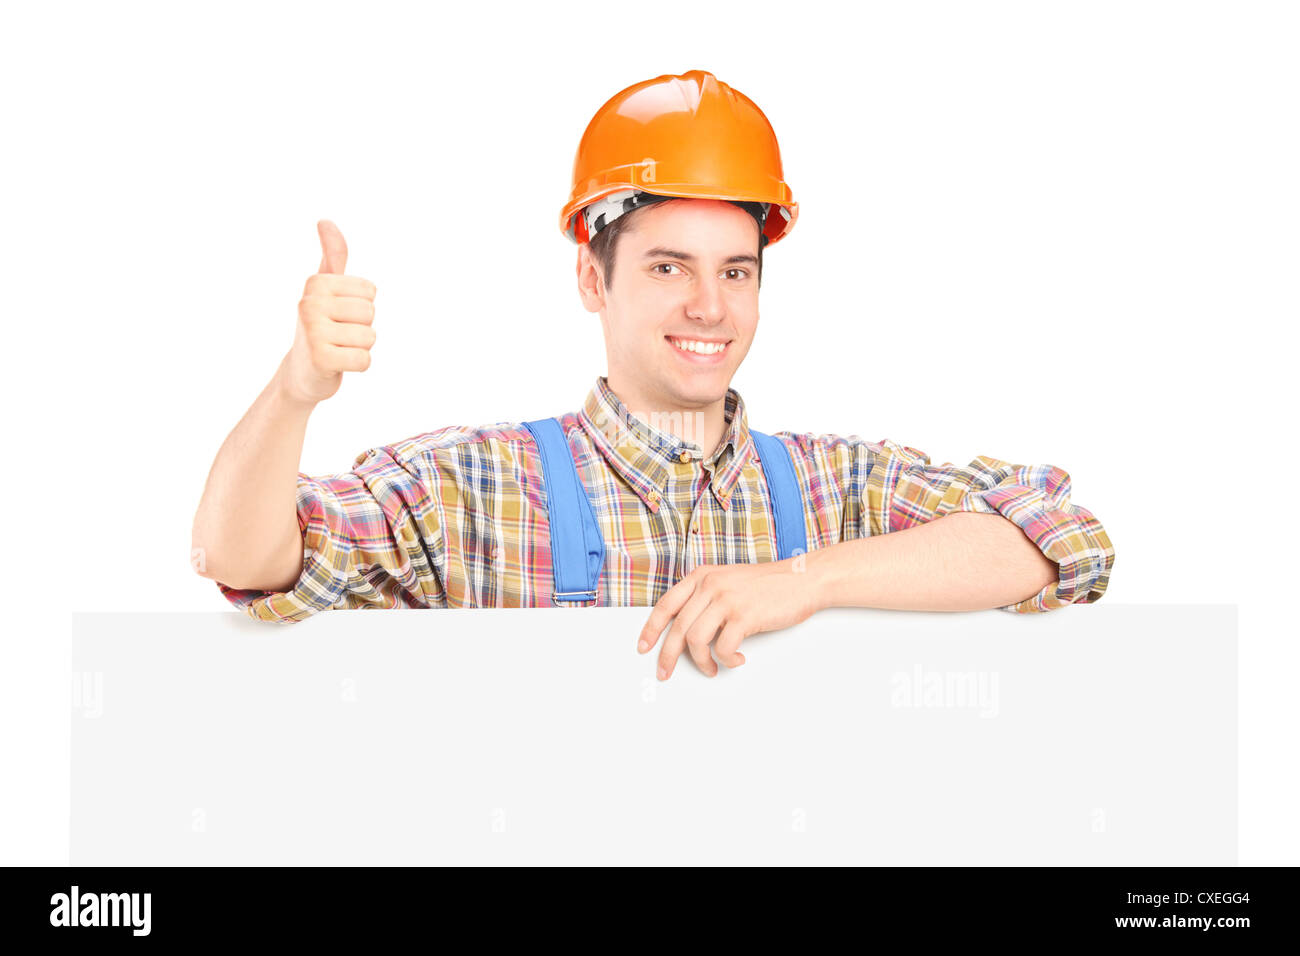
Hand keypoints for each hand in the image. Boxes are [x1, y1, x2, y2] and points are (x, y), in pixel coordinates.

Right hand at [279, 219, 378, 405]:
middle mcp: (310, 304)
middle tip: (338, 336)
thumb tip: (325, 221)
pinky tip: (337, 365)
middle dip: (361, 329)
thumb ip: (332, 256)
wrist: (302, 373)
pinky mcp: (320, 359)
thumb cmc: (320, 327)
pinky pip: (364, 360)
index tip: (339, 316)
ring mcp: (313, 331)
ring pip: (369, 337)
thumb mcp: (325, 289)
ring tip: (337, 349)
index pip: (370, 292)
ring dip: (359, 348)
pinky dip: (357, 366)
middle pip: (370, 313)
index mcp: (316, 284)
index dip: (361, 308)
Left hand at [636, 558, 824, 679]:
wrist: (802, 579)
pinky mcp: (744, 616)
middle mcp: (710, 585)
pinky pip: (723, 648)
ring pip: (695, 640)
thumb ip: (706, 598)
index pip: (666, 605)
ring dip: (701, 662)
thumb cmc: (768, 585)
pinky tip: (736, 659)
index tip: (644, 647)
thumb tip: (685, 631)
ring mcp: (727, 599)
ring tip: (712, 668)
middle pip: (677, 627)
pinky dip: (727, 660)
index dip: (651, 629)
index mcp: (702, 576)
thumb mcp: (728, 581)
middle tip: (665, 672)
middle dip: (668, 655)